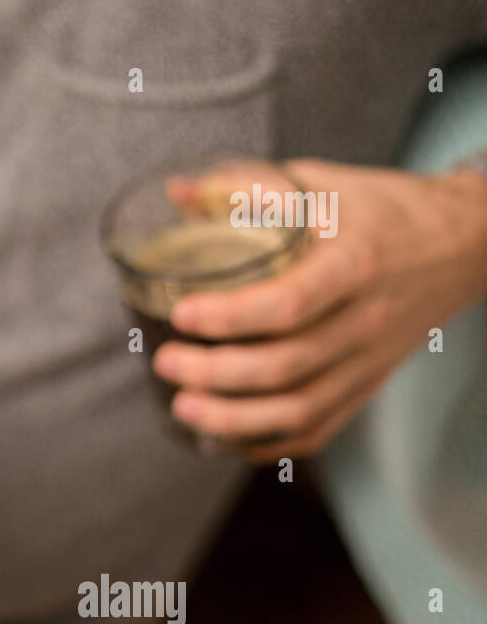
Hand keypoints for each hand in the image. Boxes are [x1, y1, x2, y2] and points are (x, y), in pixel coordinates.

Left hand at [154, 160, 486, 461]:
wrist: (461, 242)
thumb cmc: (379, 208)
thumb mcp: (320, 182)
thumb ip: (245, 186)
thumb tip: (176, 192)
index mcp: (354, 262)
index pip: (289, 302)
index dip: (230, 316)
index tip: (181, 314)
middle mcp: (366, 318)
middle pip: (286, 365)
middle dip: (216, 373)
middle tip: (166, 362)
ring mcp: (370, 359)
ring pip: (300, 408)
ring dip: (234, 419)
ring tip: (182, 407)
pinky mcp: (369, 383)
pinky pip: (320, 428)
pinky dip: (270, 441)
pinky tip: (225, 438)